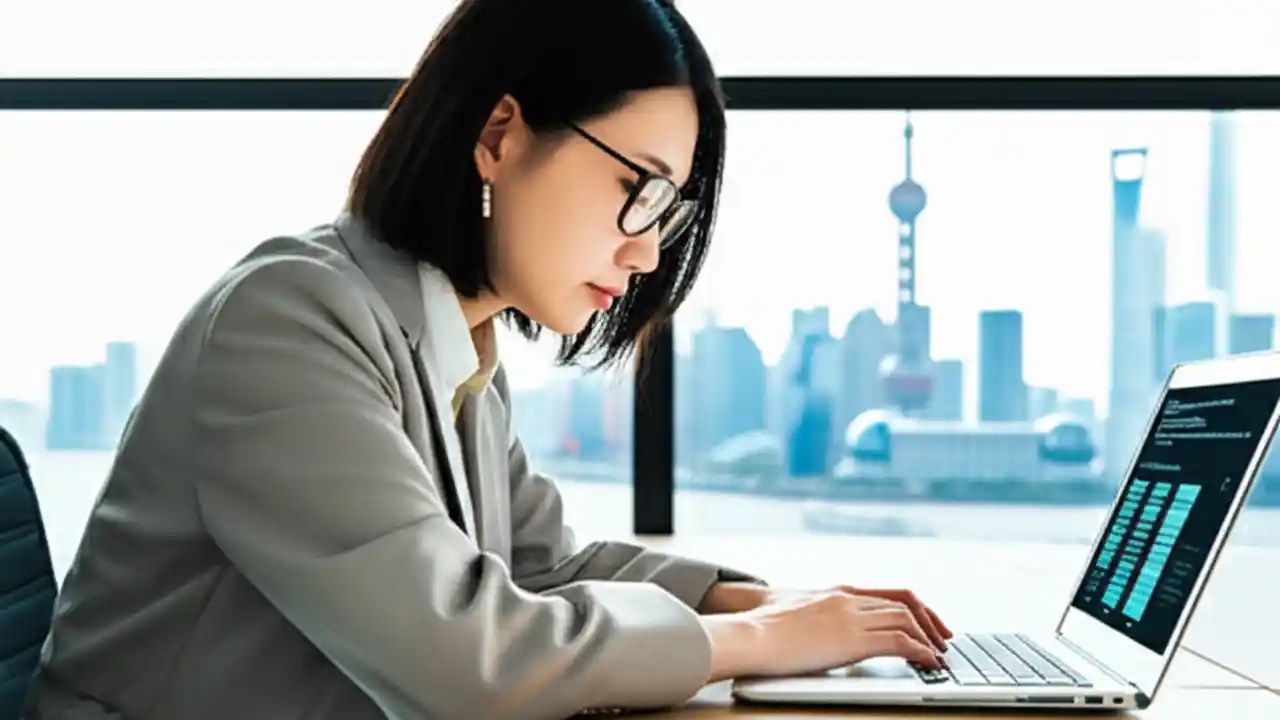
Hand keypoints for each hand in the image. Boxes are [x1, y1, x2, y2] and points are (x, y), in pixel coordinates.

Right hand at [701, 589, 949, 682]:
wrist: (750, 633)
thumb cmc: (761, 629)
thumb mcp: (794, 614)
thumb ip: (815, 618)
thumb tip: (819, 634)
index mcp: (837, 592)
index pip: (888, 593)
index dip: (915, 607)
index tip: (928, 622)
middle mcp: (849, 599)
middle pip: (905, 602)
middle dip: (930, 622)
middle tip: (943, 641)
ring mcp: (851, 616)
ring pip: (906, 619)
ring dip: (929, 639)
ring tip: (938, 656)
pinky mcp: (852, 639)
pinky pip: (900, 641)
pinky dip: (920, 651)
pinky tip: (928, 663)